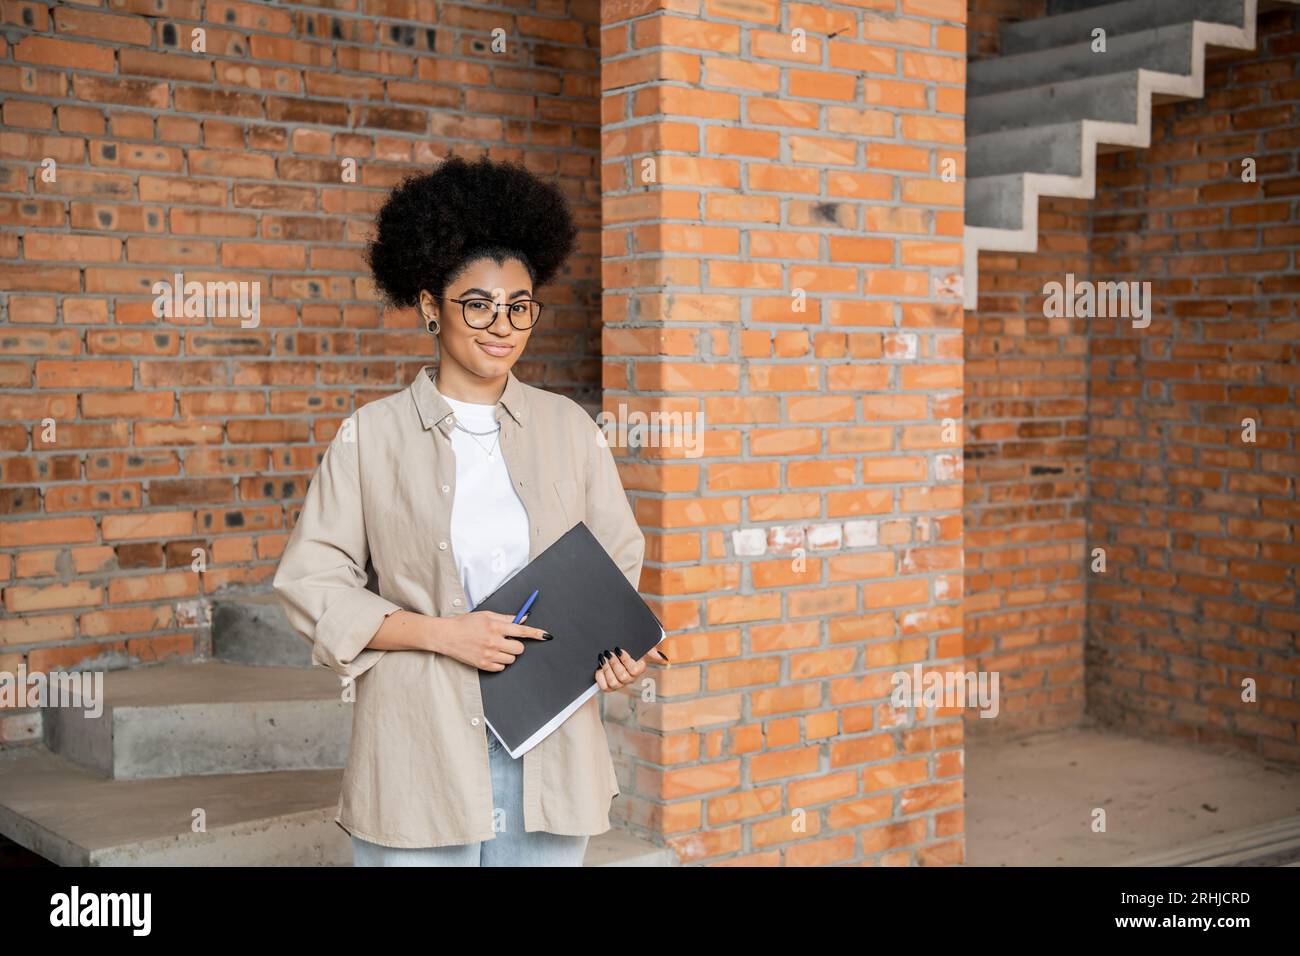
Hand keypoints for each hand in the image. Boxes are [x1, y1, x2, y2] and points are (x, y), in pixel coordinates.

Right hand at [434, 610, 548, 671]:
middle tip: (507, 640)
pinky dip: (500, 662)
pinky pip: (501, 667)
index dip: (536, 633)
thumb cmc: (466, 623)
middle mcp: (493, 641)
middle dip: (516, 644)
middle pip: (519, 648)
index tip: (546, 635)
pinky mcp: (483, 665)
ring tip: (496, 646)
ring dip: (508, 653)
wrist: (447, 636)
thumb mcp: (486, 615)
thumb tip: (523, 617)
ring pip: (512, 658)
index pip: (521, 630)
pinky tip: (491, 654)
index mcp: (495, 626)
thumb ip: (506, 618)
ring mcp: (488, 655)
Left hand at [594, 645, 669, 692]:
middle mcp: (630, 678)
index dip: (626, 660)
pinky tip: (599, 668)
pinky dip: (600, 678)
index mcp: (639, 669)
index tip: (619, 649)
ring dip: (607, 669)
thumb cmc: (630, 647)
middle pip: (623, 677)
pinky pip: (605, 687)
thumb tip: (663, 658)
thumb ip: (651, 650)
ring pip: (614, 683)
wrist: (613, 649)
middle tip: (608, 653)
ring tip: (603, 659)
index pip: (635, 670)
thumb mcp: (641, 645)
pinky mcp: (609, 687)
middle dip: (614, 663)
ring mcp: (619, 684)